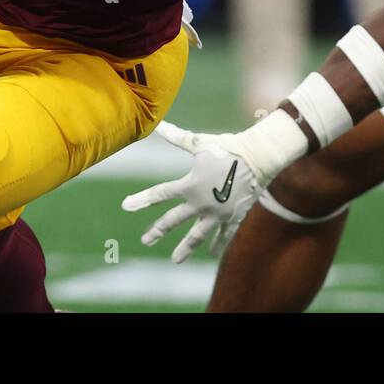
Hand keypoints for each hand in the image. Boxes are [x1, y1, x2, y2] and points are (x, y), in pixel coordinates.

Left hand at [121, 121, 266, 262]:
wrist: (258, 157)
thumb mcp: (200, 143)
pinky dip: (217, 243)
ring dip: (185, 248)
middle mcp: (200, 203)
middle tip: (145, 241)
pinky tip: (212, 252)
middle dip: (157, 231)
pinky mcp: (233, 217)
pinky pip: (223, 234)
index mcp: (189, 185)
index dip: (141, 200)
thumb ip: (178, 137)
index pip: (159, 193)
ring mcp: (217, 214)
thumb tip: (158, 124)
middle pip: (173, 220)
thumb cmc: (227, 147)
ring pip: (197, 235)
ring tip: (175, 260)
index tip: (126, 205)